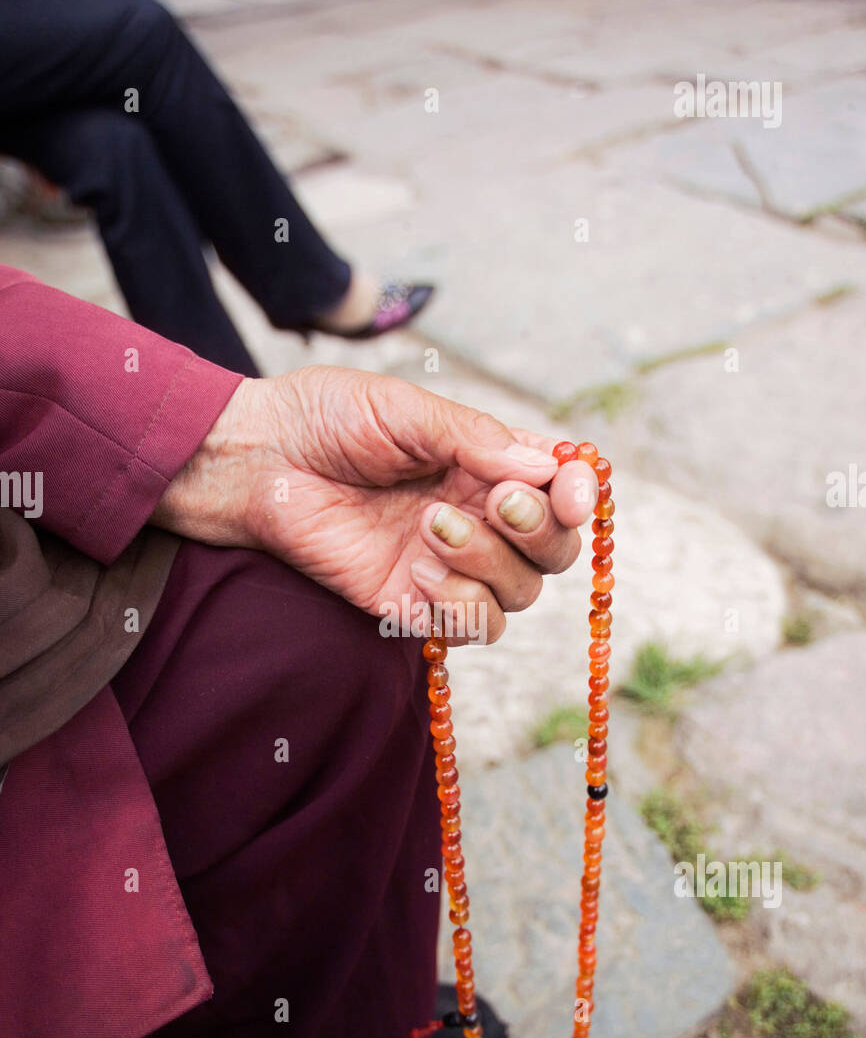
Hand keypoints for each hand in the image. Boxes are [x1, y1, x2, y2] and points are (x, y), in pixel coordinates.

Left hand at [153, 365, 596, 642]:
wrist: (258, 463)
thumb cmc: (326, 420)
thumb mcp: (406, 410)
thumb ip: (476, 439)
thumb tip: (542, 471)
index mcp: (485, 464)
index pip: (563, 488)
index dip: (580, 493)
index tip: (570, 490)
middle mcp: (478, 517)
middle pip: (555, 549)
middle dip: (538, 530)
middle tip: (492, 502)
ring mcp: (449, 565)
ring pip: (521, 592)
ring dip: (491, 563)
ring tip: (430, 528)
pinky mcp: (414, 605)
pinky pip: (475, 627)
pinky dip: (462, 605)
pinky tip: (420, 570)